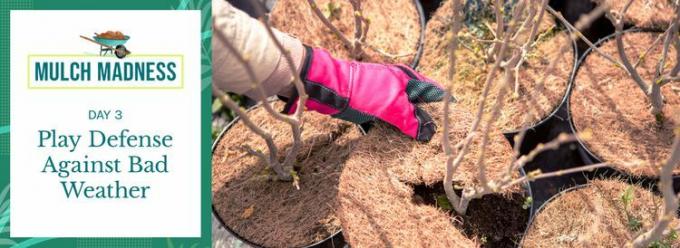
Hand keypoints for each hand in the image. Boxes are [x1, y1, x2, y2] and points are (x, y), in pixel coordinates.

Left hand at [282, 46, 444, 140]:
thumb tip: (428, 134)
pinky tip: (395, 146)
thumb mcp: (392, 105)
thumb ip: (411, 119)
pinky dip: (391, 132)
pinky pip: (386, 122)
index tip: (456, 124)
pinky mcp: (370, 108)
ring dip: (408, 130)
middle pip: (418, 105)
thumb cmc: (363, 91)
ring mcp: (383, 97)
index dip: (445, 108)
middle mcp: (398, 86)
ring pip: (402, 115)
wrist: (328, 89)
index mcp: (407, 79)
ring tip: (420, 148)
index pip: (434, 92)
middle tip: (438, 141)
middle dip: (427, 122)